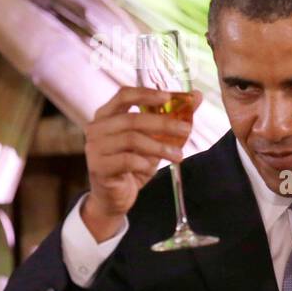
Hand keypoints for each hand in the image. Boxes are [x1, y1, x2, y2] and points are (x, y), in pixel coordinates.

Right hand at [80, 86, 200, 241]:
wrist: (114, 196)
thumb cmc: (133, 164)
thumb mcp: (154, 139)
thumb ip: (171, 118)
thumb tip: (197, 96)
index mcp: (107, 115)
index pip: (124, 95)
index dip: (146, 94)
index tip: (168, 97)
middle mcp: (97, 127)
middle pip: (132, 118)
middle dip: (163, 123)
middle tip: (186, 130)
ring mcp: (95, 147)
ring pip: (132, 139)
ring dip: (160, 147)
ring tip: (178, 155)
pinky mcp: (98, 167)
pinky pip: (126, 160)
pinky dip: (144, 163)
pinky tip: (151, 167)